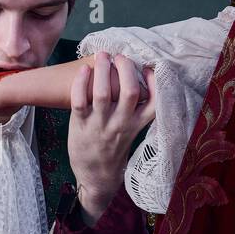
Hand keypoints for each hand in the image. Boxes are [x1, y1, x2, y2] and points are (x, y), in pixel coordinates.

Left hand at [69, 53, 155, 221]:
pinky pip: (79, 100)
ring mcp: (100, 125)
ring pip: (103, 92)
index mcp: (137, 124)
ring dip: (102, 69)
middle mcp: (121, 124)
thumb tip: (134, 79)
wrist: (96, 177)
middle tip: (120, 56)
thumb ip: (135, 111)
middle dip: (126, 68)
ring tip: (102, 56)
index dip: (155, 83)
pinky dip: (81, 82)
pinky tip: (83, 70)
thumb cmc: (113, 150)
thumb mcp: (131, 132)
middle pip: (130, 91)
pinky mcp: (80, 125)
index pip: (154, 102)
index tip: (148, 69)